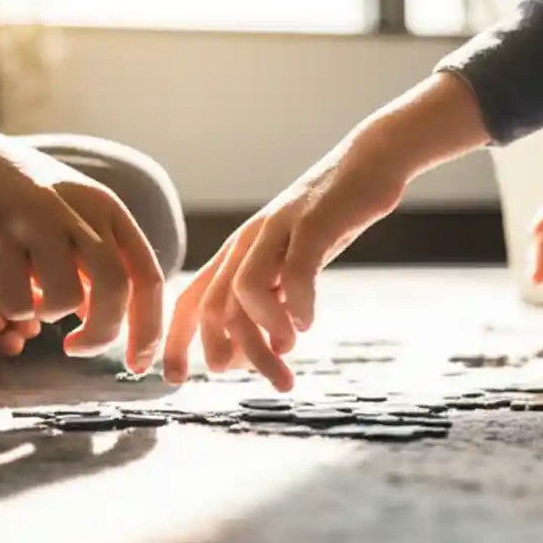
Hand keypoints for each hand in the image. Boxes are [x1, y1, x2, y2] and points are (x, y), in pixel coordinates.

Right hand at [0, 90, 165, 372]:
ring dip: (51, 314)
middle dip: (103, 334)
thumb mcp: (66, 213)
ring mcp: (34, 219)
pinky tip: (3, 288)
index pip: (147, 277)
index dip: (149, 329)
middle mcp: (77, 209)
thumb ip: (95, 258)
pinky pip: (17, 300)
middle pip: (117, 289)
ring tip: (33, 301)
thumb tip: (116, 318)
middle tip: (77, 349)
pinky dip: (14, 310)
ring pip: (69, 297)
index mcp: (104, 208)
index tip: (138, 366)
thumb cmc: (7, 195)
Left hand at [162, 152, 408, 390]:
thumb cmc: (331, 219)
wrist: (370, 161)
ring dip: (262, 338)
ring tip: (287, 356)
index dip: (176, 341)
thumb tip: (270, 351)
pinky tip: (308, 322)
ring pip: (246, 294)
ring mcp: (278, 229)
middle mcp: (248, 240)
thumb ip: (277, 302)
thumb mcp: (293, 263)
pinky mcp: (313, 223)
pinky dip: (296, 305)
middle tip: (259, 380)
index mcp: (237, 251)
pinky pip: (293, 271)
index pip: (191, 300)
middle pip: (215, 307)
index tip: (172, 379)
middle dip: (227, 354)